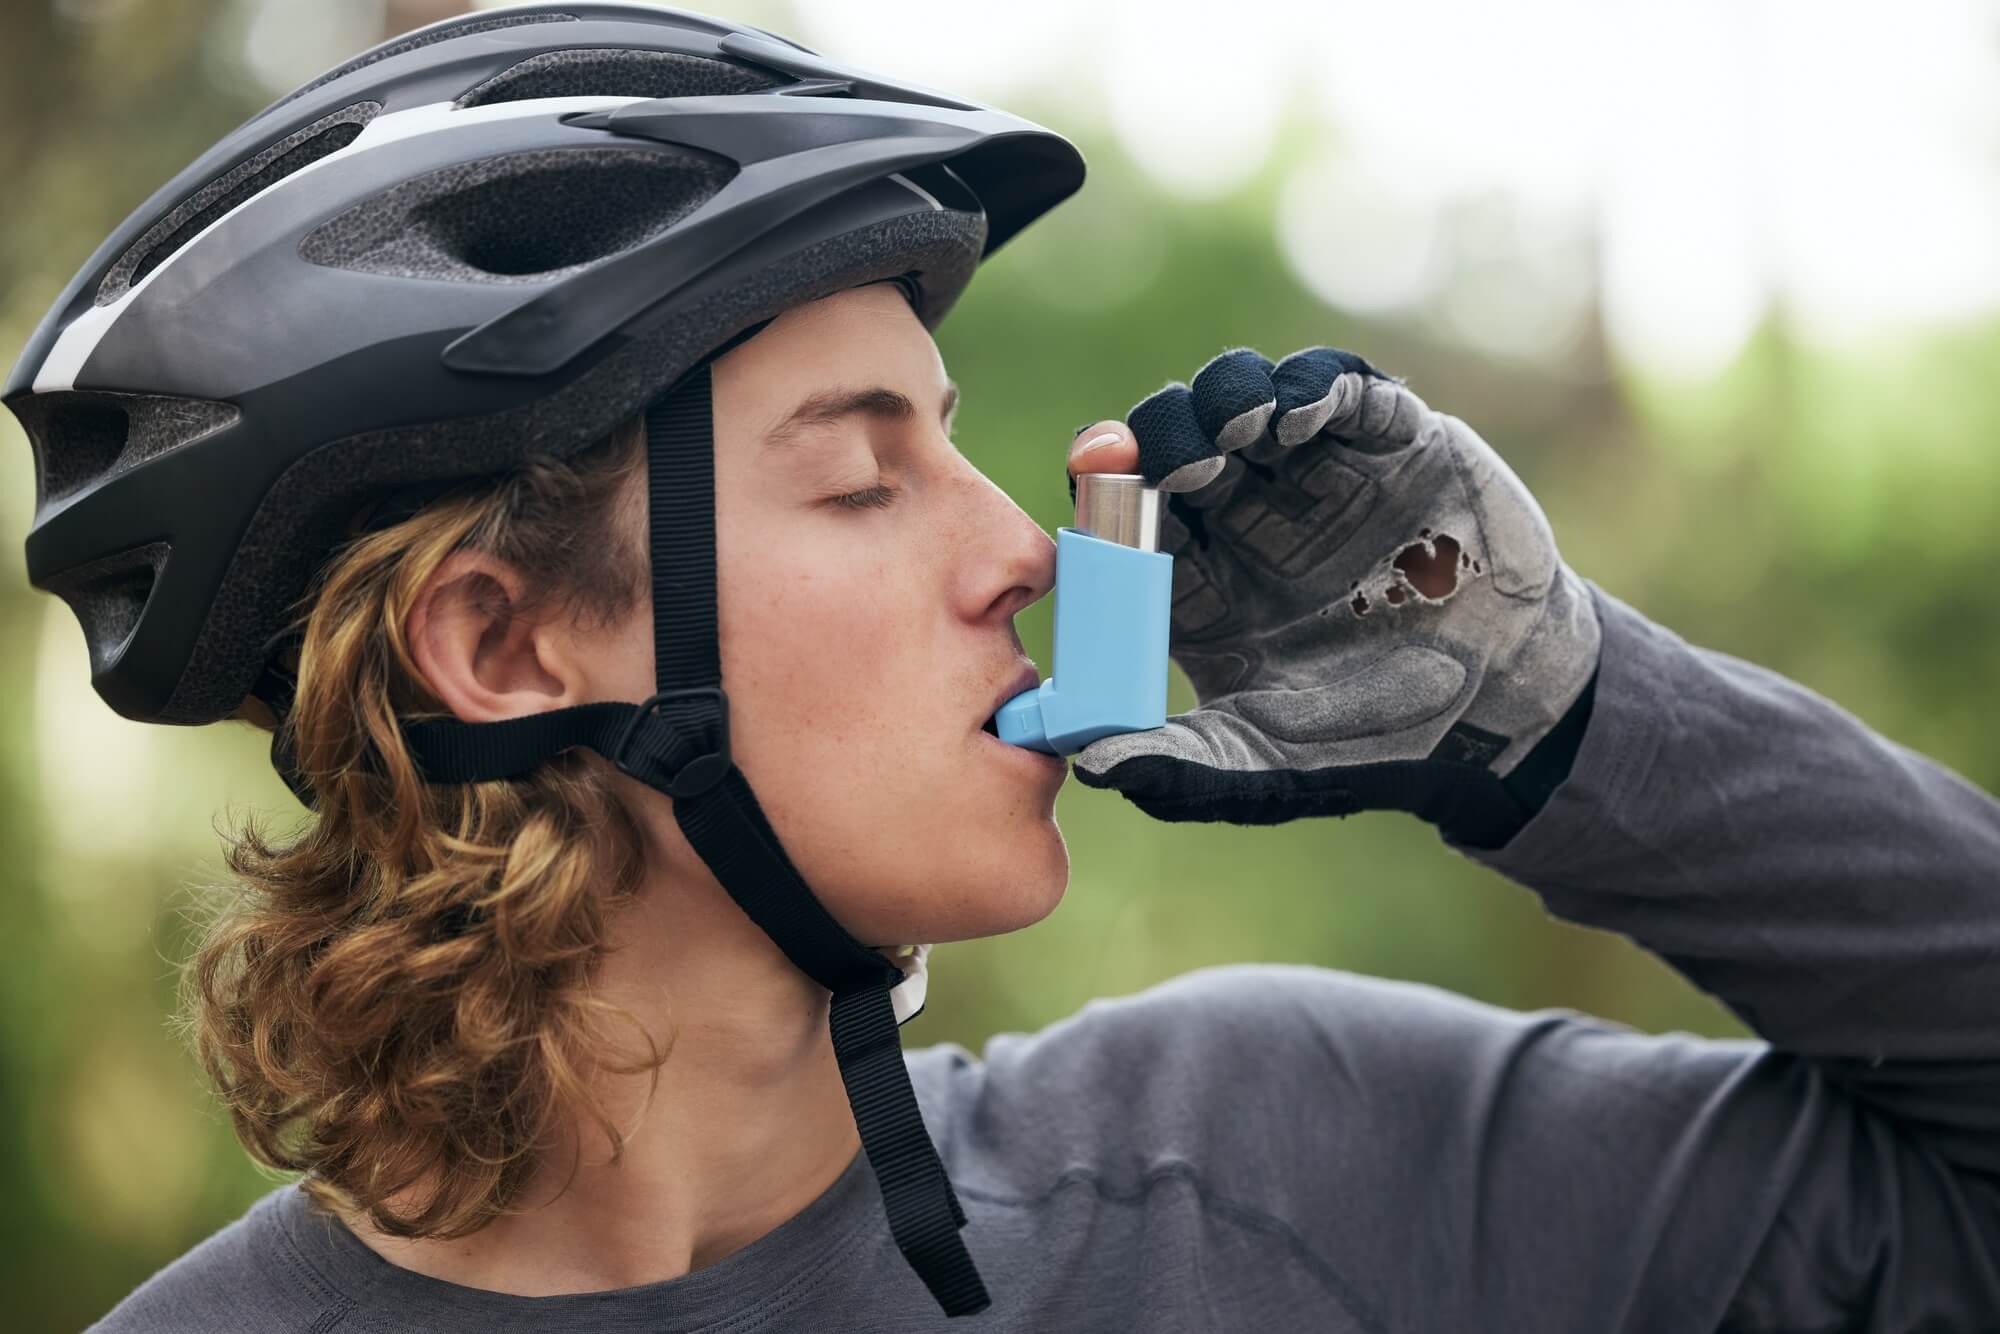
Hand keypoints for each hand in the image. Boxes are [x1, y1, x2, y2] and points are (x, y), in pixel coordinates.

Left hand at [1066, 347, 1600, 844]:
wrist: (1502, 708)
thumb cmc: (1375, 739)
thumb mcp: (1267, 764)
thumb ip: (1181, 765)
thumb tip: (1088, 765)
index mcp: (1196, 580)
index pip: (1123, 514)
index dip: (1101, 488)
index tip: (1097, 478)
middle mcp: (1243, 516)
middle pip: (1172, 443)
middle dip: (1160, 435)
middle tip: (1169, 456)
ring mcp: (1312, 473)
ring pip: (1244, 399)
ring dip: (1226, 398)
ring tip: (1236, 426)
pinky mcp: (1386, 441)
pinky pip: (1338, 388)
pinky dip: (1312, 386)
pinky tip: (1299, 412)